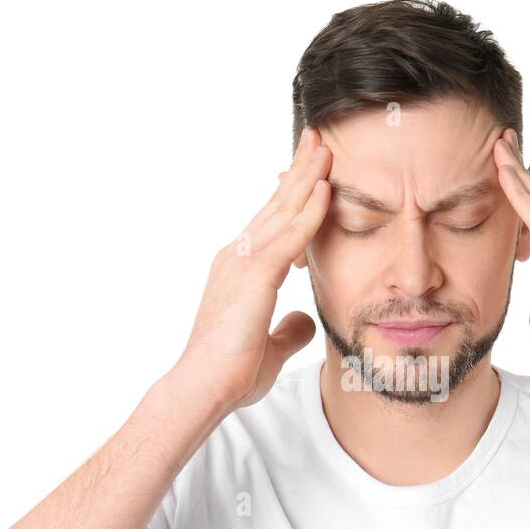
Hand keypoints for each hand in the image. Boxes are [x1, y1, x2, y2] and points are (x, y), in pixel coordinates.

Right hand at [179, 127, 331, 410]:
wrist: (203, 389)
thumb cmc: (229, 375)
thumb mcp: (270, 349)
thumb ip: (288, 330)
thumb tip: (306, 321)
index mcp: (239, 270)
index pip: (272, 223)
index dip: (293, 195)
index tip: (312, 171)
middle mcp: (236, 256)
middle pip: (276, 204)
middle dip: (299, 171)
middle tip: (319, 139)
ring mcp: (241, 262)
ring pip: (282, 210)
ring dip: (307, 177)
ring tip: (326, 147)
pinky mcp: (252, 275)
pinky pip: (288, 236)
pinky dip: (308, 211)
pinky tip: (326, 189)